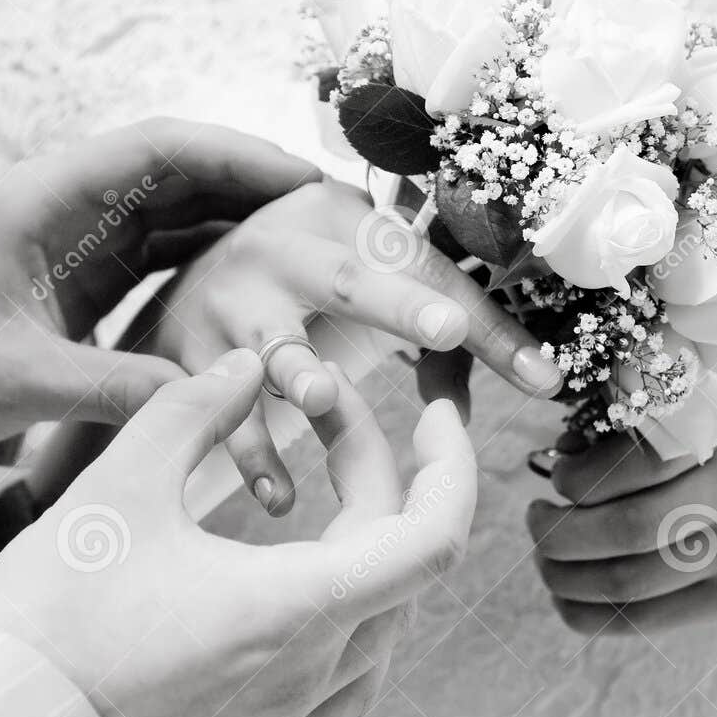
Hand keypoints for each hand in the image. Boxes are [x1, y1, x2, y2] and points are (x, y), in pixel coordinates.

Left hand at [0, 118, 321, 447]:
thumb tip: (208, 399)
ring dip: (246, 212)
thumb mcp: (23, 381)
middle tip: (334, 202)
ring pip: (182, 201)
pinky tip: (275, 270)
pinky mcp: (97, 265)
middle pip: (181, 167)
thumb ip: (112, 386)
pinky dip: (222, 249)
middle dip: (258, 178)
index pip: (155, 150)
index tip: (302, 175)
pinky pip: (172, 241)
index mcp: (43, 200)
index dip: (235, 154)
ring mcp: (86, 230)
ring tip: (321, 232)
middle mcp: (70, 201)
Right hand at [0, 348, 476, 716]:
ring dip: (373, 546)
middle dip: (380, 473)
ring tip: (336, 490)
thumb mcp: (120, 484)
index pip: (432, 538)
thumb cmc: (53, 612)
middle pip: (400, 564)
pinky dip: (357, 622)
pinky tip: (326, 598)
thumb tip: (244, 368)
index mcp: (295, 609)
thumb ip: (191, 410)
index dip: (451, 466)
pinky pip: (350, 685)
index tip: (438, 415)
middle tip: (330, 412)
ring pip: (383, 625)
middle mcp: (312, 675)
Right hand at [123, 178, 560, 512]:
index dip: (470, 308)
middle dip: (399, 304)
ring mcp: (228, 305)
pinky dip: (251, 455)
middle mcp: (282, 252)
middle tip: (447, 330)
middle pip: (350, 282)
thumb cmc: (303, 270)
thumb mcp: (360, 264)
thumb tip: (540, 377)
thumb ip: (440, 319)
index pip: (420, 266)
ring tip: (324, 397)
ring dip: (302, 375)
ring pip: (272, 347)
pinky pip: (222, 413)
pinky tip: (278, 496)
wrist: (176, 263)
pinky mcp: (186, 357)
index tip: (514, 352)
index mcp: (339, 220)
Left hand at [527, 433, 716, 633]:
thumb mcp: (694, 421)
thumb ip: (627, 429)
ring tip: (543, 556)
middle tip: (535, 519)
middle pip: (629, 529)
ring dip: (563, 575)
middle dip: (560, 531)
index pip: (641, 463)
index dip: (581, 478)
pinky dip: (585, 614)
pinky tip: (563, 594)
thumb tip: (560, 452)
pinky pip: (642, 621)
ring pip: (629, 583)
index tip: (556, 479)